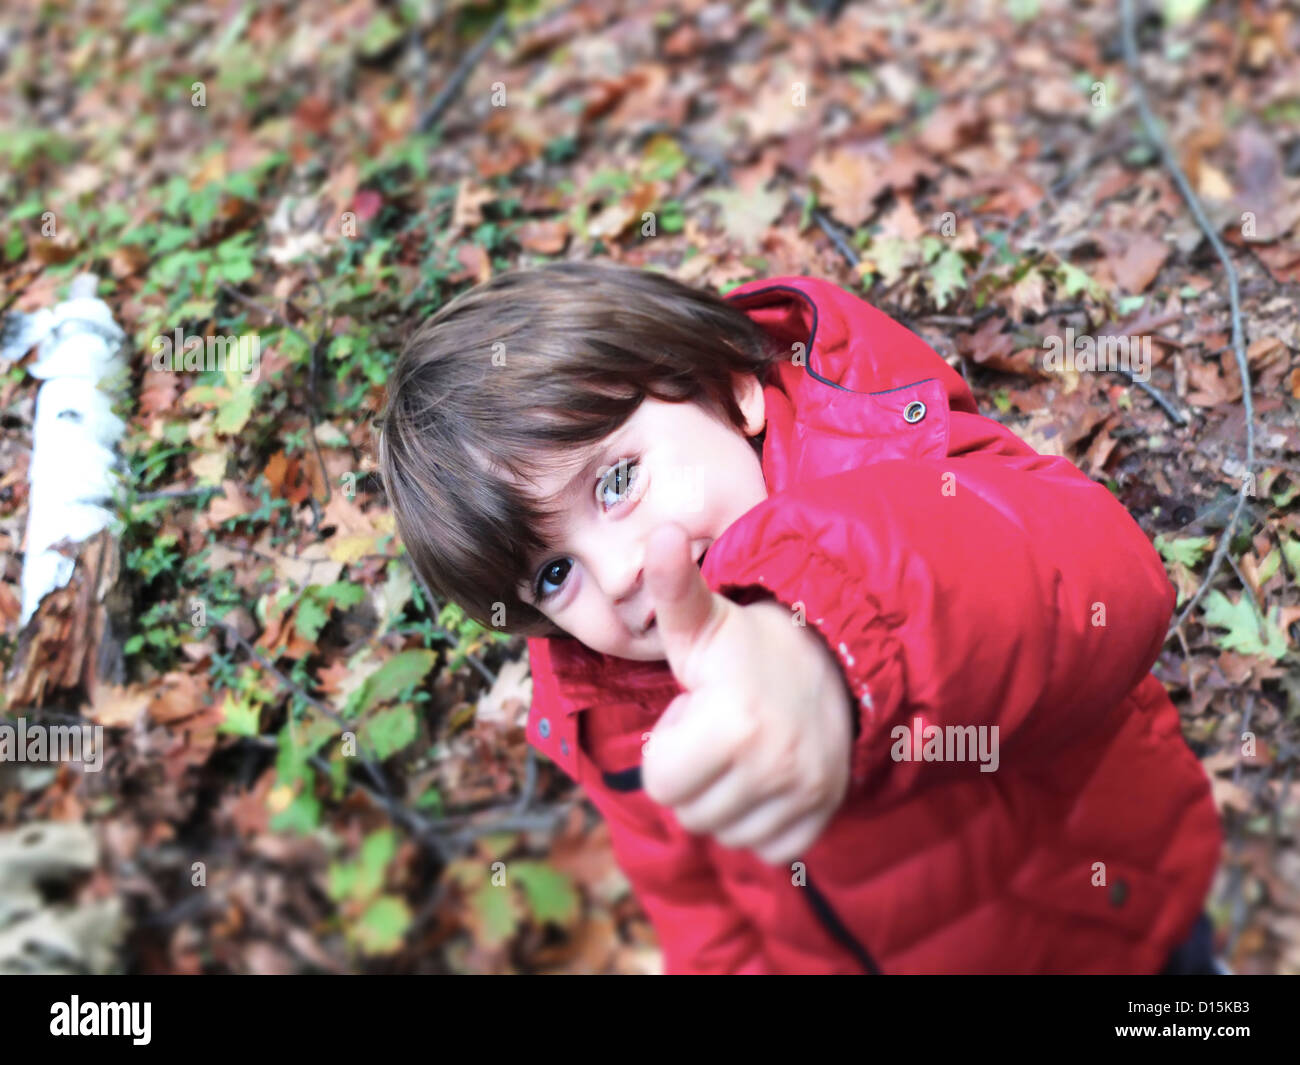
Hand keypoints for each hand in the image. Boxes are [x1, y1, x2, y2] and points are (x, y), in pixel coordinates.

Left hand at [640, 523, 854, 865]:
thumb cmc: (749, 644)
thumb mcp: (704, 619)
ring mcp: (805, 794)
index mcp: (734, 723)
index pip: (660, 783)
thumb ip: (674, 586)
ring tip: (740, 749)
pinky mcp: (823, 813)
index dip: (666, 747)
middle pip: (689, 813)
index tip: (693, 713)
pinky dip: (759, 820)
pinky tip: (764, 776)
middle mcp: (775, 767)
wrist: (833, 658)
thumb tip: (660, 532)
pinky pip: (767, 847)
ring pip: (725, 833)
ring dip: (723, 799)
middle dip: (691, 774)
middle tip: (716, 730)